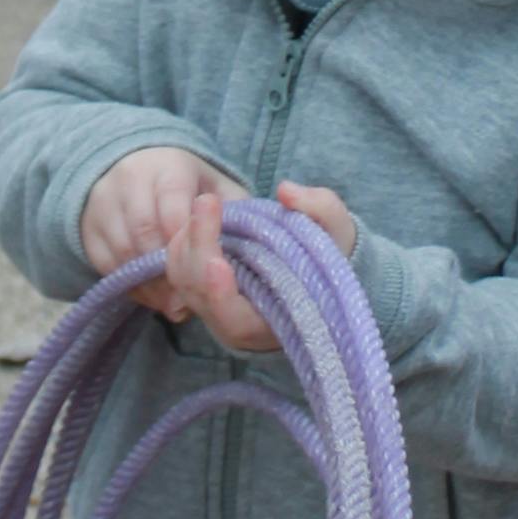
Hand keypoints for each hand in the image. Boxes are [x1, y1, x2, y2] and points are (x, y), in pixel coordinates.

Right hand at [81, 146, 233, 316]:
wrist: (137, 165)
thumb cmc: (188, 183)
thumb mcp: (217, 186)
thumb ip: (238, 212)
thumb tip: (252, 248)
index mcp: (167, 167)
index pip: (173, 210)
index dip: (188, 246)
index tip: (205, 269)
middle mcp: (129, 179)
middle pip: (144, 233)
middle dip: (169, 270)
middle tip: (190, 298)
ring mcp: (103, 202)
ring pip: (123, 253)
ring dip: (151, 284)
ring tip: (176, 302)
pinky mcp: (88, 227)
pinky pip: (105, 265)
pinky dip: (130, 286)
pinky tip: (153, 296)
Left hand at [163, 181, 360, 356]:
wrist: (320, 266)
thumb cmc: (331, 254)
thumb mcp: (338, 230)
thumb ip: (320, 209)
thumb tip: (287, 192)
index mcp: (273, 326)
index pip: (235, 322)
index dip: (221, 295)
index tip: (216, 261)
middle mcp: (238, 327)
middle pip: (200, 296)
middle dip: (199, 248)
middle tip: (208, 202)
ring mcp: (217, 310)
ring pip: (183, 282)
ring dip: (187, 242)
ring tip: (207, 204)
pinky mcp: (204, 292)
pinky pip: (180, 271)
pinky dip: (183, 242)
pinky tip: (200, 214)